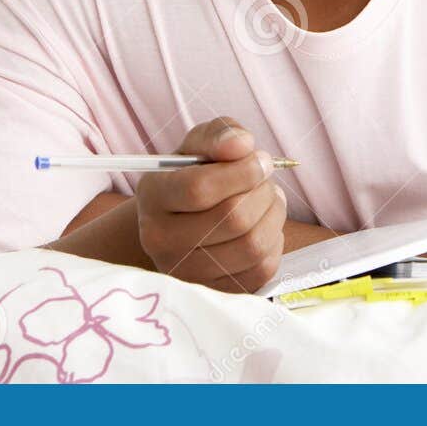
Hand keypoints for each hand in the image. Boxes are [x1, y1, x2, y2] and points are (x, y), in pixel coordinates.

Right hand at [134, 117, 286, 293]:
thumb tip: (242, 145)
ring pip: (252, 245)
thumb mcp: (200, 145)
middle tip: (265, 179)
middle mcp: (160, 240)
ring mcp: (185, 272)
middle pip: (233, 218)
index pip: (199, 188)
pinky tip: (263, 225)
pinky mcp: (214, 291)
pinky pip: (262, 268)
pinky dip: (274, 241)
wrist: (180, 220)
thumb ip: (220, 134)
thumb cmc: (193, 175)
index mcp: (152, 197)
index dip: (242, 171)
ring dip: (274, 214)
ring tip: (268, 199)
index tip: (260, 160)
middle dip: (262, 191)